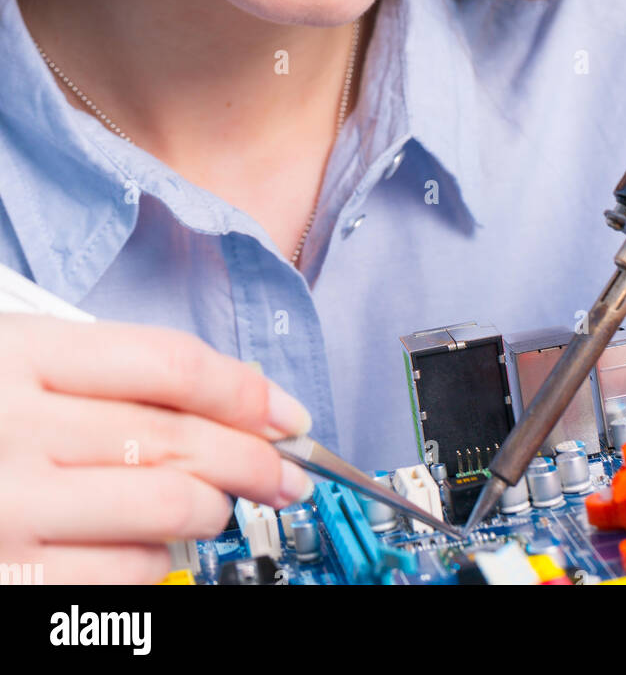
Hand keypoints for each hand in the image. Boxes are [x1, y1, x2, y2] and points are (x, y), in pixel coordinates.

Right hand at [0, 315, 312, 582]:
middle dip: (256, 458)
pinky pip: (123, 577)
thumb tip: (227, 398)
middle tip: (289, 471)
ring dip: (211, 511)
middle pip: (179, 438)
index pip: (169, 364)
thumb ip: (103, 371)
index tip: (286, 412)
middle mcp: (16, 429)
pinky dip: (157, 564)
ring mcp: (8, 509)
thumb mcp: (14, 359)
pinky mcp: (8, 578)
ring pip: (165, 510)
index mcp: (22, 357)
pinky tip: (151, 549)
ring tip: (214, 506)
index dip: (245, 390)